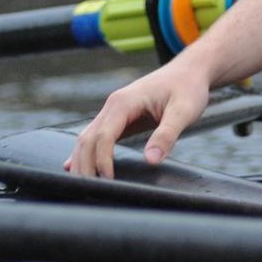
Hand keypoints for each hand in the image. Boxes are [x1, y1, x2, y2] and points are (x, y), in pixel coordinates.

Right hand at [63, 59, 213, 177]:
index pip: (103, 136)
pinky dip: (84, 152)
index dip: (103, 160)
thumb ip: (166, 135)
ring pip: (87, 137)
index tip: (110, 181)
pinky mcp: (117, 117)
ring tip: (81, 184)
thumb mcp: (184, 111)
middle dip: (85, 164)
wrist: (188, 71)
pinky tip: (73, 165)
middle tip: (89, 190)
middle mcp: (112, 105)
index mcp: (124, 103)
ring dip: (81, 160)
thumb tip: (150, 161)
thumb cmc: (187, 89)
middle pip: (88, 138)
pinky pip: (95, 136)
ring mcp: (112, 111)